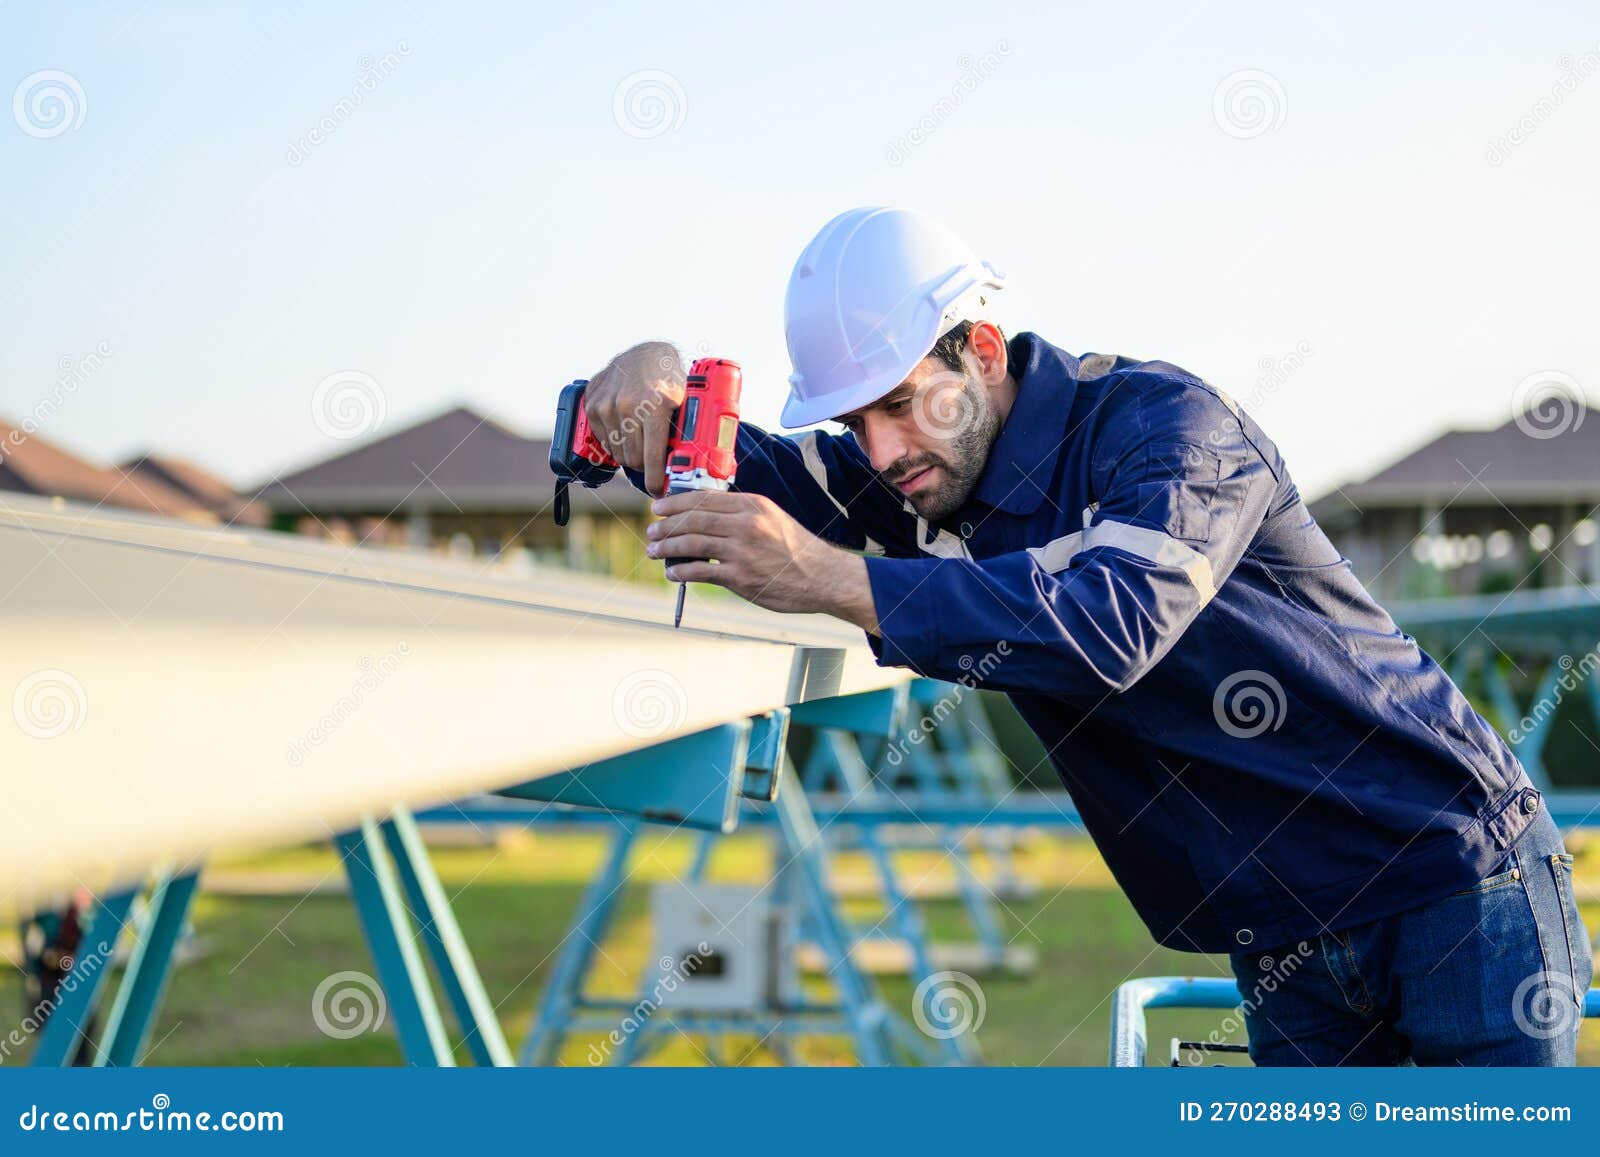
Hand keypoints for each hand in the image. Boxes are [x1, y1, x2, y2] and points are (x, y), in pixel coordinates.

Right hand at [584, 341, 684, 495]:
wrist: (646, 354)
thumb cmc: (670, 381)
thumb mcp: (685, 403)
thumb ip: (686, 433)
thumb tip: (690, 469)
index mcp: (655, 408)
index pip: (652, 459)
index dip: (655, 481)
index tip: (657, 490)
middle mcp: (627, 406)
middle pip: (634, 459)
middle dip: (645, 467)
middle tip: (654, 462)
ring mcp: (606, 405)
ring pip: (617, 452)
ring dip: (630, 455)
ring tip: (642, 444)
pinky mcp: (592, 404)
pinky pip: (603, 440)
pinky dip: (616, 442)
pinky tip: (627, 431)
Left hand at [646, 491, 879, 632]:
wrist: (823, 577)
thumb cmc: (797, 549)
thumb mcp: (772, 519)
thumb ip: (742, 515)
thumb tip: (704, 517)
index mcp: (752, 505)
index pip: (704, 498)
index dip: (676, 503)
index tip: (659, 508)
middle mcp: (746, 524)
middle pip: (692, 520)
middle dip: (666, 526)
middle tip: (652, 532)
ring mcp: (742, 550)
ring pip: (690, 544)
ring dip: (666, 547)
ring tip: (654, 550)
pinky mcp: (740, 577)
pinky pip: (699, 571)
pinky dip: (680, 571)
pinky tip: (672, 573)